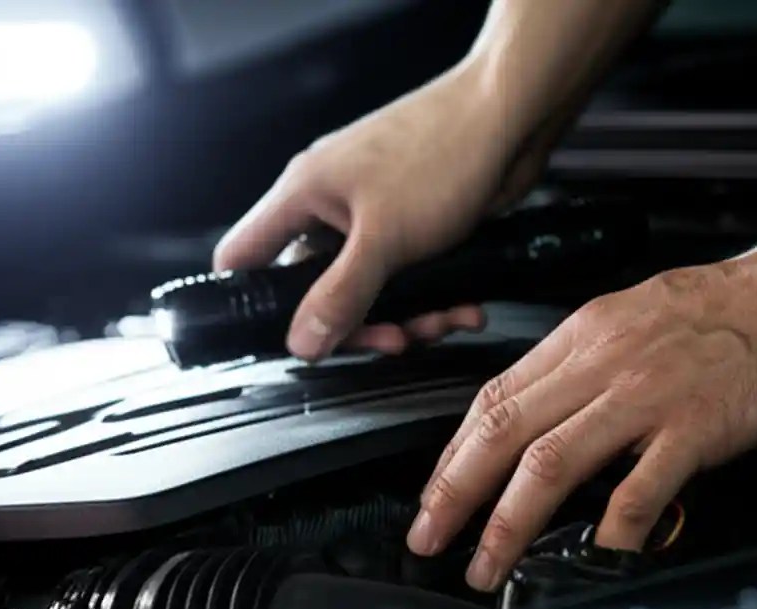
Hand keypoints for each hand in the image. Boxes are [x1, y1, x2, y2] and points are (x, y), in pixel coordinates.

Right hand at [213, 61, 561, 359]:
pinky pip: (406, 277)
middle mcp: (329, 204)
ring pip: (367, 288)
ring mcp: (370, 213)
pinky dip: (432, 297)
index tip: (285, 337)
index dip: (250, 303)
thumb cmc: (444, 150)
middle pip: (314, 287)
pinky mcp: (411, 223)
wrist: (513, 117)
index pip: (243, 257)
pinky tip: (461, 306)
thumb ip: (340, 296)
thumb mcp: (384, 240)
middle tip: (391, 339)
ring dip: (406, 315)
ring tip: (440, 320)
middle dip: (356, 321)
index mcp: (302, 195)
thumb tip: (303, 342)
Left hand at [407, 225, 756, 590]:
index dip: (453, 450)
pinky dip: (611, 530)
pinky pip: (639, 487)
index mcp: (588, 332)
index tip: (434, 488)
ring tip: (485, 563)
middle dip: (452, 491)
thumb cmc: (747, 300)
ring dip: (506, 522)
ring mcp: (649, 392)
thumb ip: (597, 361)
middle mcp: (605, 359)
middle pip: (502, 430)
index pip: (495, 395)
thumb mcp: (646, 314)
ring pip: (549, 461)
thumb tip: (557, 408)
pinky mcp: (699, 423)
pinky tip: (595, 557)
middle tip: (426, 535)